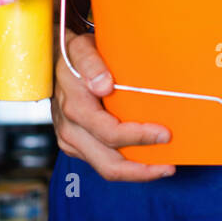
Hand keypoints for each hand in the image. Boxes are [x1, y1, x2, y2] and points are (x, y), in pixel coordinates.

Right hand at [52, 28, 175, 181]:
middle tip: (168, 166)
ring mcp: (71, 140)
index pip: (110, 133)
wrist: (53, 62)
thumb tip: (104, 85)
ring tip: (161, 166)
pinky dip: (124, 164)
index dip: (139, 137)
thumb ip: (91, 63)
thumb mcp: (80, 49)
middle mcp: (70, 130)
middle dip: (141, 170)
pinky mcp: (75, 145)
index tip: (164, 134)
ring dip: (135, 171)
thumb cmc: (73, 55)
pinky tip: (143, 157)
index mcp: (75, 108)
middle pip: (108, 164)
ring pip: (105, 168)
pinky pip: (101, 162)